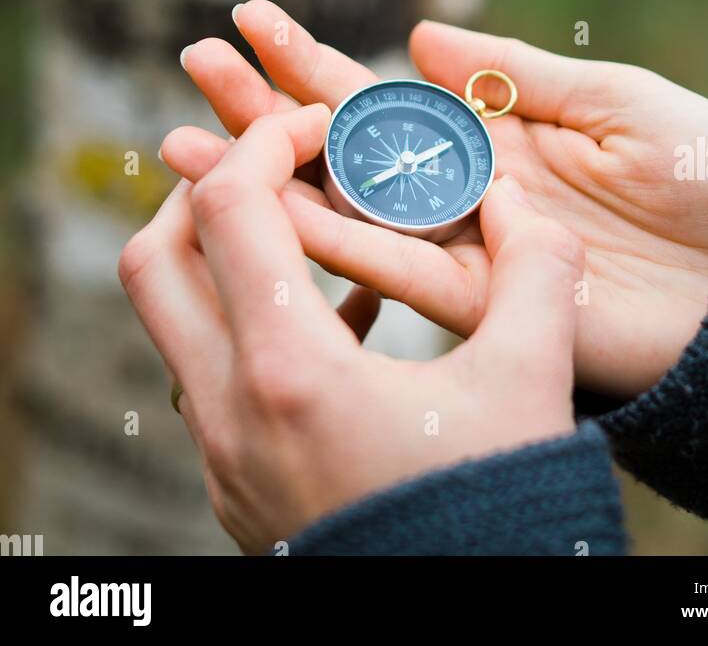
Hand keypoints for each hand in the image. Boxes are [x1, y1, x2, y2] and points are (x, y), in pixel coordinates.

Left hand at [121, 113, 579, 552]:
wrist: (463, 628)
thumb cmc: (494, 514)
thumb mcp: (532, 381)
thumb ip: (538, 269)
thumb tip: (517, 198)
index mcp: (289, 372)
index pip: (228, 208)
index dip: (268, 139)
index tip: (319, 124)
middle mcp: (231, 414)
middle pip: (156, 263)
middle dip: (208, 193)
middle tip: (280, 166)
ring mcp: (224, 458)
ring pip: (174, 325)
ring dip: (225, 260)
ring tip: (312, 232)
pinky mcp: (239, 489)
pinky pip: (215, 380)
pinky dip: (255, 326)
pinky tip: (349, 321)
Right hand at [163, 1, 707, 397]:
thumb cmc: (700, 166)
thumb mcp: (609, 98)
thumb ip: (510, 76)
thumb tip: (419, 38)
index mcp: (491, 134)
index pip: (384, 93)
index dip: (315, 59)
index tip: (253, 19)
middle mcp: (462, 192)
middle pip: (341, 148)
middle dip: (264, 109)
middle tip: (192, 63)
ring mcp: (465, 249)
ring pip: (344, 213)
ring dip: (264, 180)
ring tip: (185, 145)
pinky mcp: (484, 305)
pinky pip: (392, 271)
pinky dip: (327, 243)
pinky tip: (267, 214)